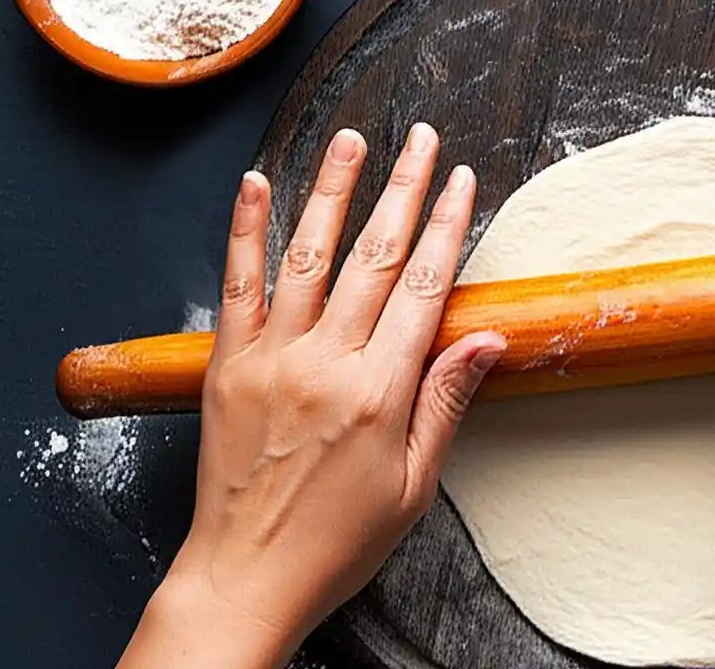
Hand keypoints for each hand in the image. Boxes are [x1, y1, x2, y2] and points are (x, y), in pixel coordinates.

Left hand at [119, 125, 505, 667]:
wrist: (247, 577)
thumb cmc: (338, 542)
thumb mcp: (414, 484)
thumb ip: (446, 403)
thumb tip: (487, 340)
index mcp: (380, 393)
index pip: (424, 288)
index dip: (446, 227)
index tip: (460, 182)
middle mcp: (326, 362)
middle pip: (375, 257)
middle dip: (403, 189)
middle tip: (421, 138)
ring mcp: (272, 358)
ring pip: (309, 255)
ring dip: (335, 191)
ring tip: (354, 140)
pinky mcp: (227, 365)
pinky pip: (237, 285)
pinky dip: (246, 231)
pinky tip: (257, 185)